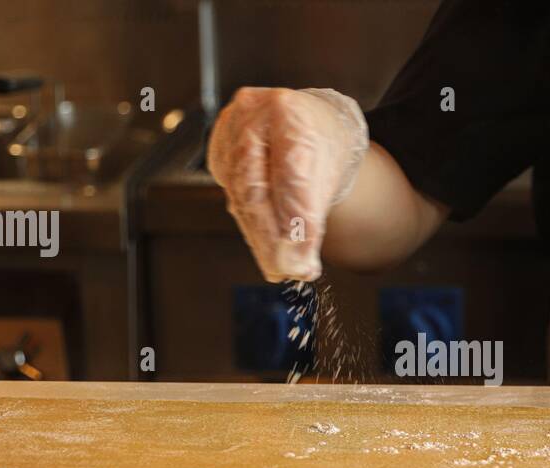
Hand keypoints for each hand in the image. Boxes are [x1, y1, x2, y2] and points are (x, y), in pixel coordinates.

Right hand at [207, 87, 368, 282]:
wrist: (309, 120)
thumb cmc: (323, 144)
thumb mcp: (330, 176)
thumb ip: (312, 217)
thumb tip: (297, 266)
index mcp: (290, 113)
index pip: (291, 177)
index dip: (296, 223)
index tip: (302, 260)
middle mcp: (254, 115)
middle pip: (255, 190)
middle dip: (271, 240)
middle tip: (286, 270)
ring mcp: (230, 129)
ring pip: (239, 195)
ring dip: (259, 237)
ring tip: (280, 264)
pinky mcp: (218, 146)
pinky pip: (231, 191)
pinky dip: (249, 221)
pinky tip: (264, 240)